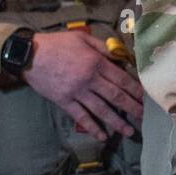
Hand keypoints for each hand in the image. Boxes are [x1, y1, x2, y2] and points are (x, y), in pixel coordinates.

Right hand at [21, 30, 142, 140]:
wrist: (30, 55)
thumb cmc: (57, 43)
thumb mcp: (82, 38)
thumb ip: (103, 47)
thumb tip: (121, 56)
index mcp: (96, 62)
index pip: (121, 78)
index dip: (135, 89)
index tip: (145, 98)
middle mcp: (89, 79)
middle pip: (115, 96)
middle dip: (131, 108)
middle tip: (144, 118)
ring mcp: (77, 92)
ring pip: (101, 109)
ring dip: (116, 122)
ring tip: (128, 132)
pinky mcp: (64, 102)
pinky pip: (81, 116)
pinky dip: (92, 127)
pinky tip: (103, 136)